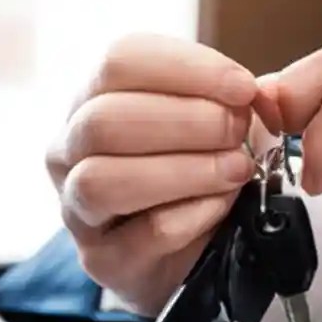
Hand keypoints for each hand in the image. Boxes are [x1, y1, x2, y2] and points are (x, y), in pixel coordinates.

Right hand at [48, 34, 280, 314]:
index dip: (187, 68)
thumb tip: (254, 92)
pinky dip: (194, 214)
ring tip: (236, 170)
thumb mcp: (209, 123)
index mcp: (91, 100)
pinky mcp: (104, 260)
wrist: (188, 252)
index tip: (242, 88)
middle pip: (105, 119)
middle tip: (238, 133)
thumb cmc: (194, 174)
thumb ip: (227, 99)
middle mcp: (68, 150)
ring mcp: (77, 210)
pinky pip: (145, 232)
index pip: (120, 61)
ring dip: (185, 170)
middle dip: (187, 121)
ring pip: (104, 180)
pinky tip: (222, 205)